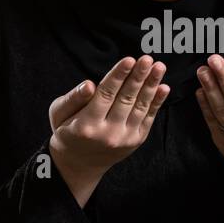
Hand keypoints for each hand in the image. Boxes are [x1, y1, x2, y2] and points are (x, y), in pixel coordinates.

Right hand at [48, 56, 168, 206]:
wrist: (79, 163)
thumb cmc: (67, 130)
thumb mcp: (59, 113)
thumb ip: (73, 98)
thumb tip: (89, 85)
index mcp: (86, 125)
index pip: (105, 95)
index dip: (118, 76)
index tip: (129, 60)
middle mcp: (108, 133)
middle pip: (125, 99)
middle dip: (138, 77)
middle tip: (147, 59)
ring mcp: (124, 138)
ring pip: (140, 108)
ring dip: (151, 86)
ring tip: (159, 67)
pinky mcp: (136, 141)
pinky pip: (148, 118)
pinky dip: (157, 102)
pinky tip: (164, 87)